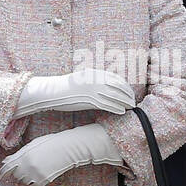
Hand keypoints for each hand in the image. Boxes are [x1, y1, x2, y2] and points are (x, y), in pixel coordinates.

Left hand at [0, 123, 123, 185]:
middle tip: (28, 165)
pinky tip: (41, 173)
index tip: (1, 175)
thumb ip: (18, 155)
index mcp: (24, 155)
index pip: (7, 167)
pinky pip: (34, 185)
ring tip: (37, 167)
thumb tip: (6, 161)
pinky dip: (35, 181)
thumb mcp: (32, 145)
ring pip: (24, 181)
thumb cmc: (51, 143)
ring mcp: (36, 173)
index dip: (3, 172)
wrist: (69, 148)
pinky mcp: (44, 179)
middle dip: (19, 171)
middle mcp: (28, 165)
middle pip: (16, 175)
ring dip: (27, 176)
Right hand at [12, 70, 135, 118]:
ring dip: (125, 102)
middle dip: (128, 94)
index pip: (115, 78)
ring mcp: (93, 90)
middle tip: (133, 101)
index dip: (125, 86)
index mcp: (94, 73)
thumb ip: (93, 79)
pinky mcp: (89, 100)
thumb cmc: (64, 86)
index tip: (129, 92)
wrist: (52, 91)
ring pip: (115, 96)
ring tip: (131, 107)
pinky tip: (121, 111)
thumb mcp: (81, 78)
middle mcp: (96, 80)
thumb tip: (102, 85)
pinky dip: (116, 108)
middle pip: (118, 87)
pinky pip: (106, 104)